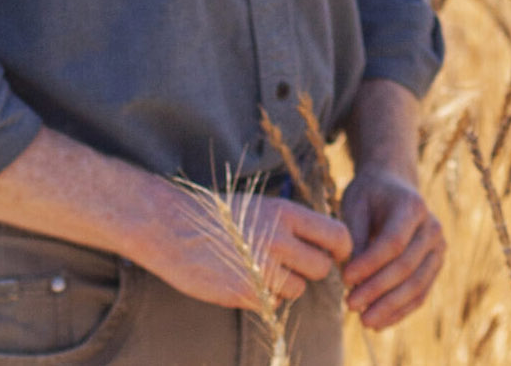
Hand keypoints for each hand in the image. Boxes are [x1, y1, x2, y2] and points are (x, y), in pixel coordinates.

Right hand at [148, 191, 352, 310]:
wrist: (170, 225)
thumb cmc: (215, 215)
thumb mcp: (257, 207)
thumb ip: (288, 225)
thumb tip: (319, 245)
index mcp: (284, 212)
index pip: (337, 235)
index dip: (340, 249)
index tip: (331, 254)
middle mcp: (279, 239)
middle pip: (322, 267)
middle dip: (310, 270)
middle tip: (289, 263)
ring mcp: (263, 268)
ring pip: (298, 289)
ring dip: (285, 285)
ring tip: (259, 268)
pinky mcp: (246, 292)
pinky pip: (273, 303)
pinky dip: (264, 296)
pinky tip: (241, 278)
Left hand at [341, 166, 444, 329]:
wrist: (393, 186)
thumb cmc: (369, 194)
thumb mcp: (355, 204)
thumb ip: (355, 237)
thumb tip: (352, 278)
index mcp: (412, 206)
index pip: (393, 242)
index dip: (369, 264)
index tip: (344, 278)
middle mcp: (432, 228)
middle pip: (406, 267)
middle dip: (376, 290)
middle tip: (349, 304)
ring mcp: (438, 249)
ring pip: (416, 286)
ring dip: (389, 307)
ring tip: (363, 320)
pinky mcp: (436, 266)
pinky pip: (420, 294)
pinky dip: (399, 311)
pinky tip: (379, 322)